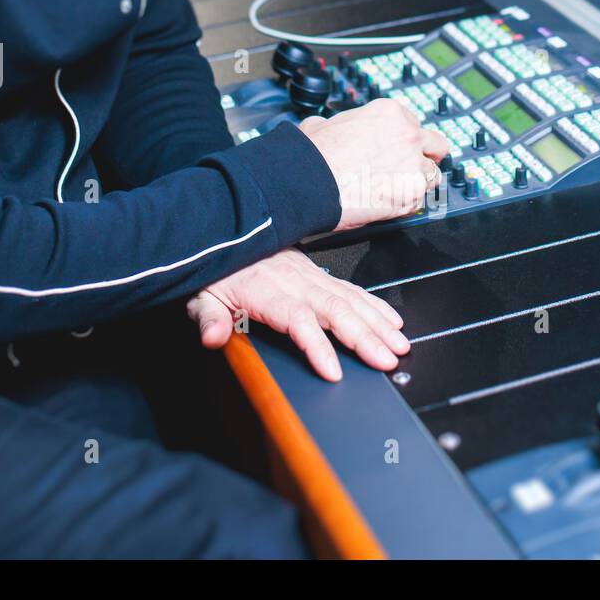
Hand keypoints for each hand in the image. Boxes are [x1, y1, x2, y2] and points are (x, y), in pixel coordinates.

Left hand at [186, 248, 408, 381]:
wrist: (227, 228)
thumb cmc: (216, 268)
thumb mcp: (200, 293)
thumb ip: (208, 318)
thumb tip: (213, 338)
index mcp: (267, 292)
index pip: (298, 320)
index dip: (317, 346)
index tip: (333, 370)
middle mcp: (295, 282)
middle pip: (336, 310)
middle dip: (365, 337)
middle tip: (388, 360)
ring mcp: (310, 276)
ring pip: (350, 299)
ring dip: (378, 323)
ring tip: (399, 345)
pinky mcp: (318, 273)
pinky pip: (352, 289)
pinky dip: (375, 305)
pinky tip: (392, 320)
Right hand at [299, 98, 450, 230]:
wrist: (307, 183)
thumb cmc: (312, 155)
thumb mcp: (325, 122)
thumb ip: (342, 124)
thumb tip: (330, 128)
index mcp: (391, 113)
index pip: (412, 125)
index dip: (403, 140)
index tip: (396, 150)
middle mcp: (409, 136)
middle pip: (436, 146)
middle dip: (426, 157)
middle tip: (410, 168)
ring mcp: (413, 166)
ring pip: (432, 175)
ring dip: (416, 183)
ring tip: (394, 190)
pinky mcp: (411, 195)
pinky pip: (419, 201)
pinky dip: (405, 204)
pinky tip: (387, 204)